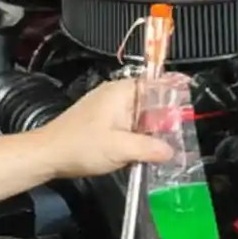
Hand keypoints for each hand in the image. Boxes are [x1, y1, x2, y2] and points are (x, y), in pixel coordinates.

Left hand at [35, 78, 172, 178]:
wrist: (47, 155)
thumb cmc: (80, 146)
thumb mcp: (121, 149)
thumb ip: (150, 148)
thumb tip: (171, 151)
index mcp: (122, 92)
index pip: (155, 83)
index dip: (174, 90)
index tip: (190, 94)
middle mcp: (116, 94)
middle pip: (151, 101)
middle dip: (165, 117)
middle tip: (179, 134)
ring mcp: (108, 107)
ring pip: (140, 115)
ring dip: (150, 129)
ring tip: (163, 146)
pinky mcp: (102, 121)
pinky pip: (129, 124)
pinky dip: (138, 135)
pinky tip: (141, 150)